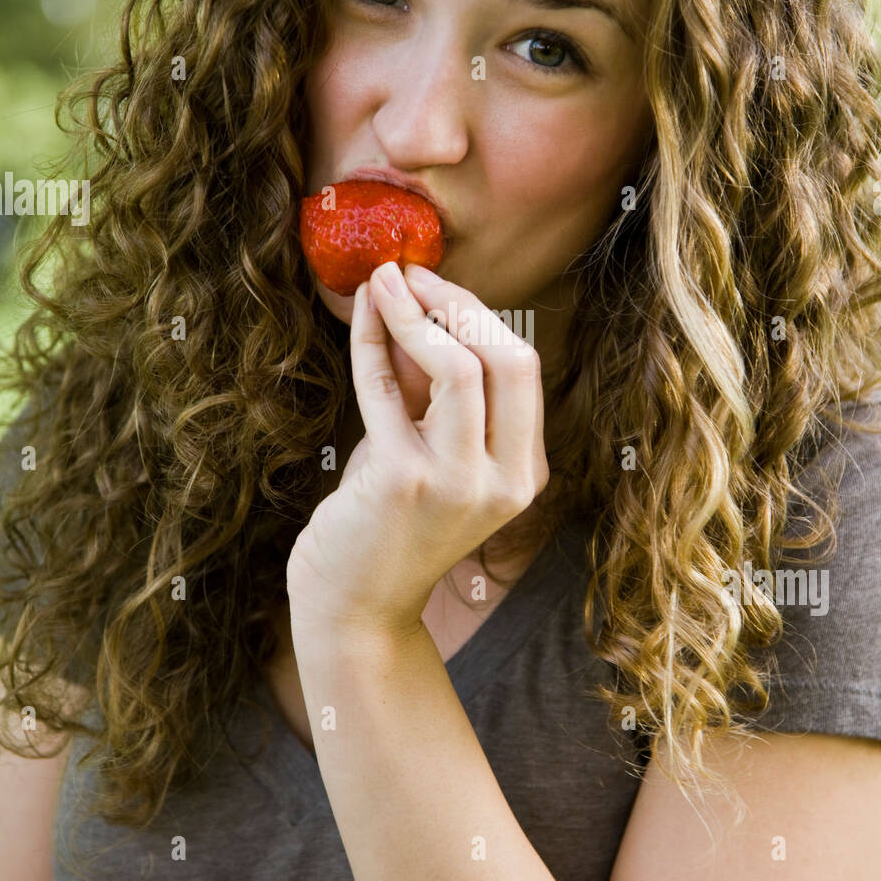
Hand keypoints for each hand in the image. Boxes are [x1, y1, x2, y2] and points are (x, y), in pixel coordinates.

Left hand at [286, 261, 550, 642]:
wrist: (355, 606)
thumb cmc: (387, 524)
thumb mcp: (426, 448)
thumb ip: (430, 386)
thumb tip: (415, 296)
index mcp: (525, 471)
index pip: (523, 367)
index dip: (479, 315)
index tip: (435, 284)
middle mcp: (505, 480)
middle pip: (507, 359)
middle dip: (456, 303)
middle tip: (409, 274)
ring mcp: (460, 484)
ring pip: (460, 366)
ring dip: (416, 313)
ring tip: (382, 282)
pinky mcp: (404, 482)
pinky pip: (389, 389)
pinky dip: (371, 340)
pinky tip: (362, 312)